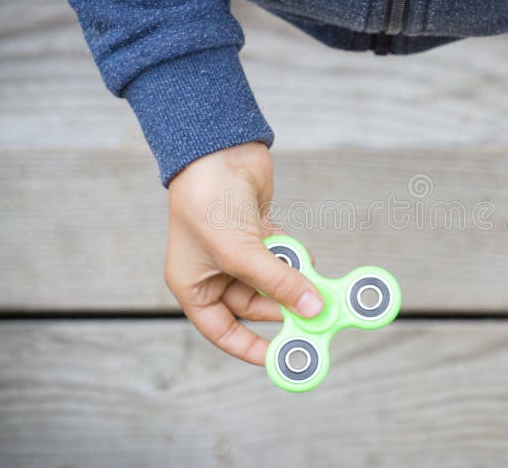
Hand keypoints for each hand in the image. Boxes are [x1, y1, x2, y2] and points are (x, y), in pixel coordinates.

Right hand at [164, 142, 322, 364]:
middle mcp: (214, 272)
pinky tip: (308, 261)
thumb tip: (312, 308)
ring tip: (312, 285)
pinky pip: (282, 257)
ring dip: (292, 282)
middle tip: (312, 318)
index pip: (222, 331)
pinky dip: (296, 259)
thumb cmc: (208, 203)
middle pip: (254, 306)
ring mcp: (237, 252)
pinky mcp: (258, 233)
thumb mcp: (241, 254)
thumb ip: (277, 284)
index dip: (250, 348)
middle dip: (282, 310)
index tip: (281, 357)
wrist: (217, 150)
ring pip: (272, 281)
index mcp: (194, 285)